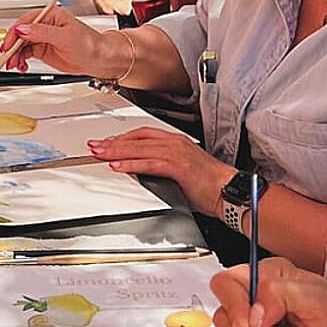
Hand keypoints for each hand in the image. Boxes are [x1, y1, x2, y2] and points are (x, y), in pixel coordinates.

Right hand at [0, 5, 106, 75]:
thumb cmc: (90, 44)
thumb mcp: (65, 36)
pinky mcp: (42, 50)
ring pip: (20, 46)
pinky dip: (20, 61)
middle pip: (19, 35)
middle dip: (11, 48)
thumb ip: (41, 32)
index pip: (24, 23)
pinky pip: (25, 54)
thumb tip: (22, 29)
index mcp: (49, 16)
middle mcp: (43, 26)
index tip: (8, 46)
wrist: (100, 60)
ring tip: (14, 66)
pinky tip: (21, 66)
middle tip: (7, 59)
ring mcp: (41, 38)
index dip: (13, 34)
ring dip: (14, 56)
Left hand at [86, 127, 234, 213]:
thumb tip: (143, 173)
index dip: (121, 138)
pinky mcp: (178, 166)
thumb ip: (163, 168)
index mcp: (176, 142)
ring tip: (99, 155)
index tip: (106, 143)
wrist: (231, 192)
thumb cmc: (211, 187)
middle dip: (112, 143)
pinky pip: (149, 163)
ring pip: (139, 149)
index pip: (142, 135)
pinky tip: (118, 167)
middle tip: (94, 147)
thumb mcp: (182, 172)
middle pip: (136, 139)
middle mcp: (175, 143)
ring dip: (116, 152)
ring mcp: (177, 153)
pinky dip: (131, 164)